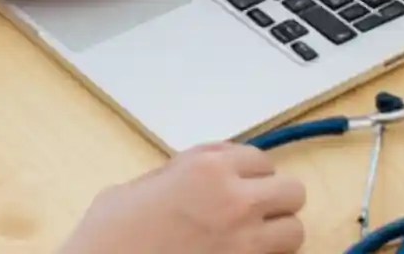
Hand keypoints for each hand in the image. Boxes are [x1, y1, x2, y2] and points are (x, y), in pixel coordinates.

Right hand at [61, 143, 306, 253]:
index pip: (263, 160)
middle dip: (275, 202)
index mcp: (208, 168)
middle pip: (292, 192)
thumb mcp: (142, 185)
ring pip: (294, 232)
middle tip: (254, 213)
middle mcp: (235, 201)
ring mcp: (244, 243)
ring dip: (277, 235)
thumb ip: (183, 172)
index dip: (251, 175)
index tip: (241, 185)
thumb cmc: (109, 235)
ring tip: (253, 241)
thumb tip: (206, 173)